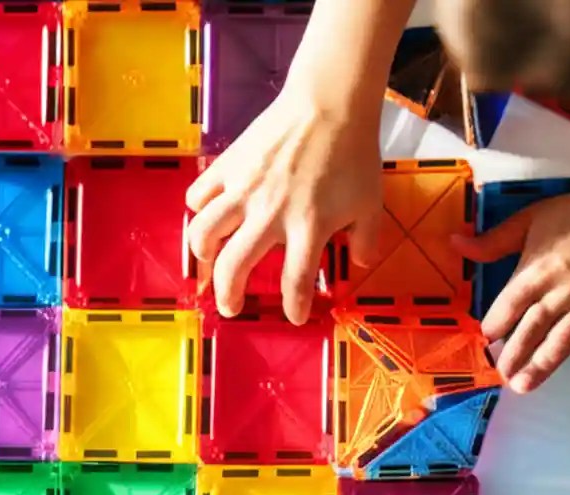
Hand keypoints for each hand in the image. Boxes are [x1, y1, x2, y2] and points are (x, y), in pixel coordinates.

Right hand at [184, 90, 382, 324]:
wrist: (329, 103)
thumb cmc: (353, 154)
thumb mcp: (371, 202)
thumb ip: (368, 239)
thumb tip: (362, 264)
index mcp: (308, 228)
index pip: (294, 283)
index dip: (293, 308)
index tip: (294, 316)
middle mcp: (269, 215)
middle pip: (234, 268)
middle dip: (229, 296)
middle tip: (231, 306)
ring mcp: (244, 189)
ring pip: (204, 233)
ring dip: (203, 256)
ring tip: (209, 263)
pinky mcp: (229, 165)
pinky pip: (199, 196)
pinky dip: (198, 209)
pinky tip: (209, 214)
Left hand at [453, 188, 569, 392]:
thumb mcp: (529, 219)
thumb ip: (493, 240)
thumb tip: (454, 242)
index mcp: (538, 270)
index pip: (510, 305)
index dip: (495, 324)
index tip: (487, 339)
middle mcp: (562, 292)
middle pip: (532, 330)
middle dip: (513, 355)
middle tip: (501, 376)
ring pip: (563, 343)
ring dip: (542, 367)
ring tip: (525, 386)